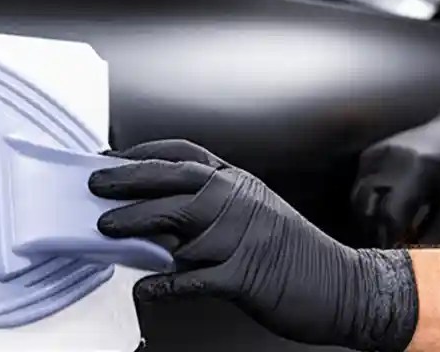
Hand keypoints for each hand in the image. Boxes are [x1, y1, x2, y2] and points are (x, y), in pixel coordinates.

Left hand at [91, 139, 417, 351]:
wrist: (344, 287)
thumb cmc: (295, 252)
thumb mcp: (256, 211)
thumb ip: (212, 204)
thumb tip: (156, 207)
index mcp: (239, 183)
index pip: (183, 154)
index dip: (143, 153)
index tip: (110, 156)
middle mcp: (238, 202)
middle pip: (173, 181)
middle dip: (127, 181)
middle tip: (95, 186)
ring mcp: (242, 237)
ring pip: (178, 226)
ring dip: (136, 225)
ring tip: (105, 229)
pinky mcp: (245, 276)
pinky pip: (194, 278)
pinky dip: (165, 283)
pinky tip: (144, 287)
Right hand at [352, 99, 439, 246]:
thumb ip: (434, 235)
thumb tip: (410, 259)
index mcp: (418, 170)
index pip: (391, 214)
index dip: (390, 241)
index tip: (394, 258)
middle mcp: (390, 159)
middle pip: (366, 208)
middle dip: (374, 233)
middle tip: (386, 251)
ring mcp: (375, 155)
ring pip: (357, 199)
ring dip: (368, 220)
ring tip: (386, 235)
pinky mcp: (368, 155)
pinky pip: (359, 187)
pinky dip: (368, 205)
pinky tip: (385, 215)